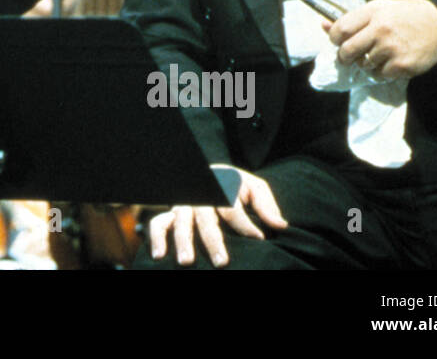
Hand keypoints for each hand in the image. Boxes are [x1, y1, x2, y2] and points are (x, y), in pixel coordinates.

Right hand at [147, 164, 287, 266]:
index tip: (258, 239)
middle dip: (213, 240)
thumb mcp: (255, 189)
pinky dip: (156, 237)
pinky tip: (159, 256)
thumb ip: (267, 206)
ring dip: (183, 241)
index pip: (231, 207)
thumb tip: (280, 226)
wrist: (212, 175)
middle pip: (205, 218)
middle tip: (221, 262)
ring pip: (181, 221)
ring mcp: (184, 205)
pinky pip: (159, 223)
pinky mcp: (172, 213)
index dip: (244, 223)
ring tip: (187, 262)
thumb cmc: (237, 187)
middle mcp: (201, 196)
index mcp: (222, 186)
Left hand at [325, 0, 436, 79]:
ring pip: (363, 65)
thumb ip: (352, 18)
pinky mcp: (403, 65)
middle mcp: (381, 29)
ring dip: (366, 63)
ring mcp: (392, 48)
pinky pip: (379, 75)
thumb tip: (323, 25)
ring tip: (379, 54)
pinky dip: (381, 72)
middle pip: (347, 51)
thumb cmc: (406, 15)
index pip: (340, 29)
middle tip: (348, 57)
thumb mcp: (379, 8)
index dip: (334, 38)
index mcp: (373, 12)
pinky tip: (390, 62)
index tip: (338, 41)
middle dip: (344, 57)